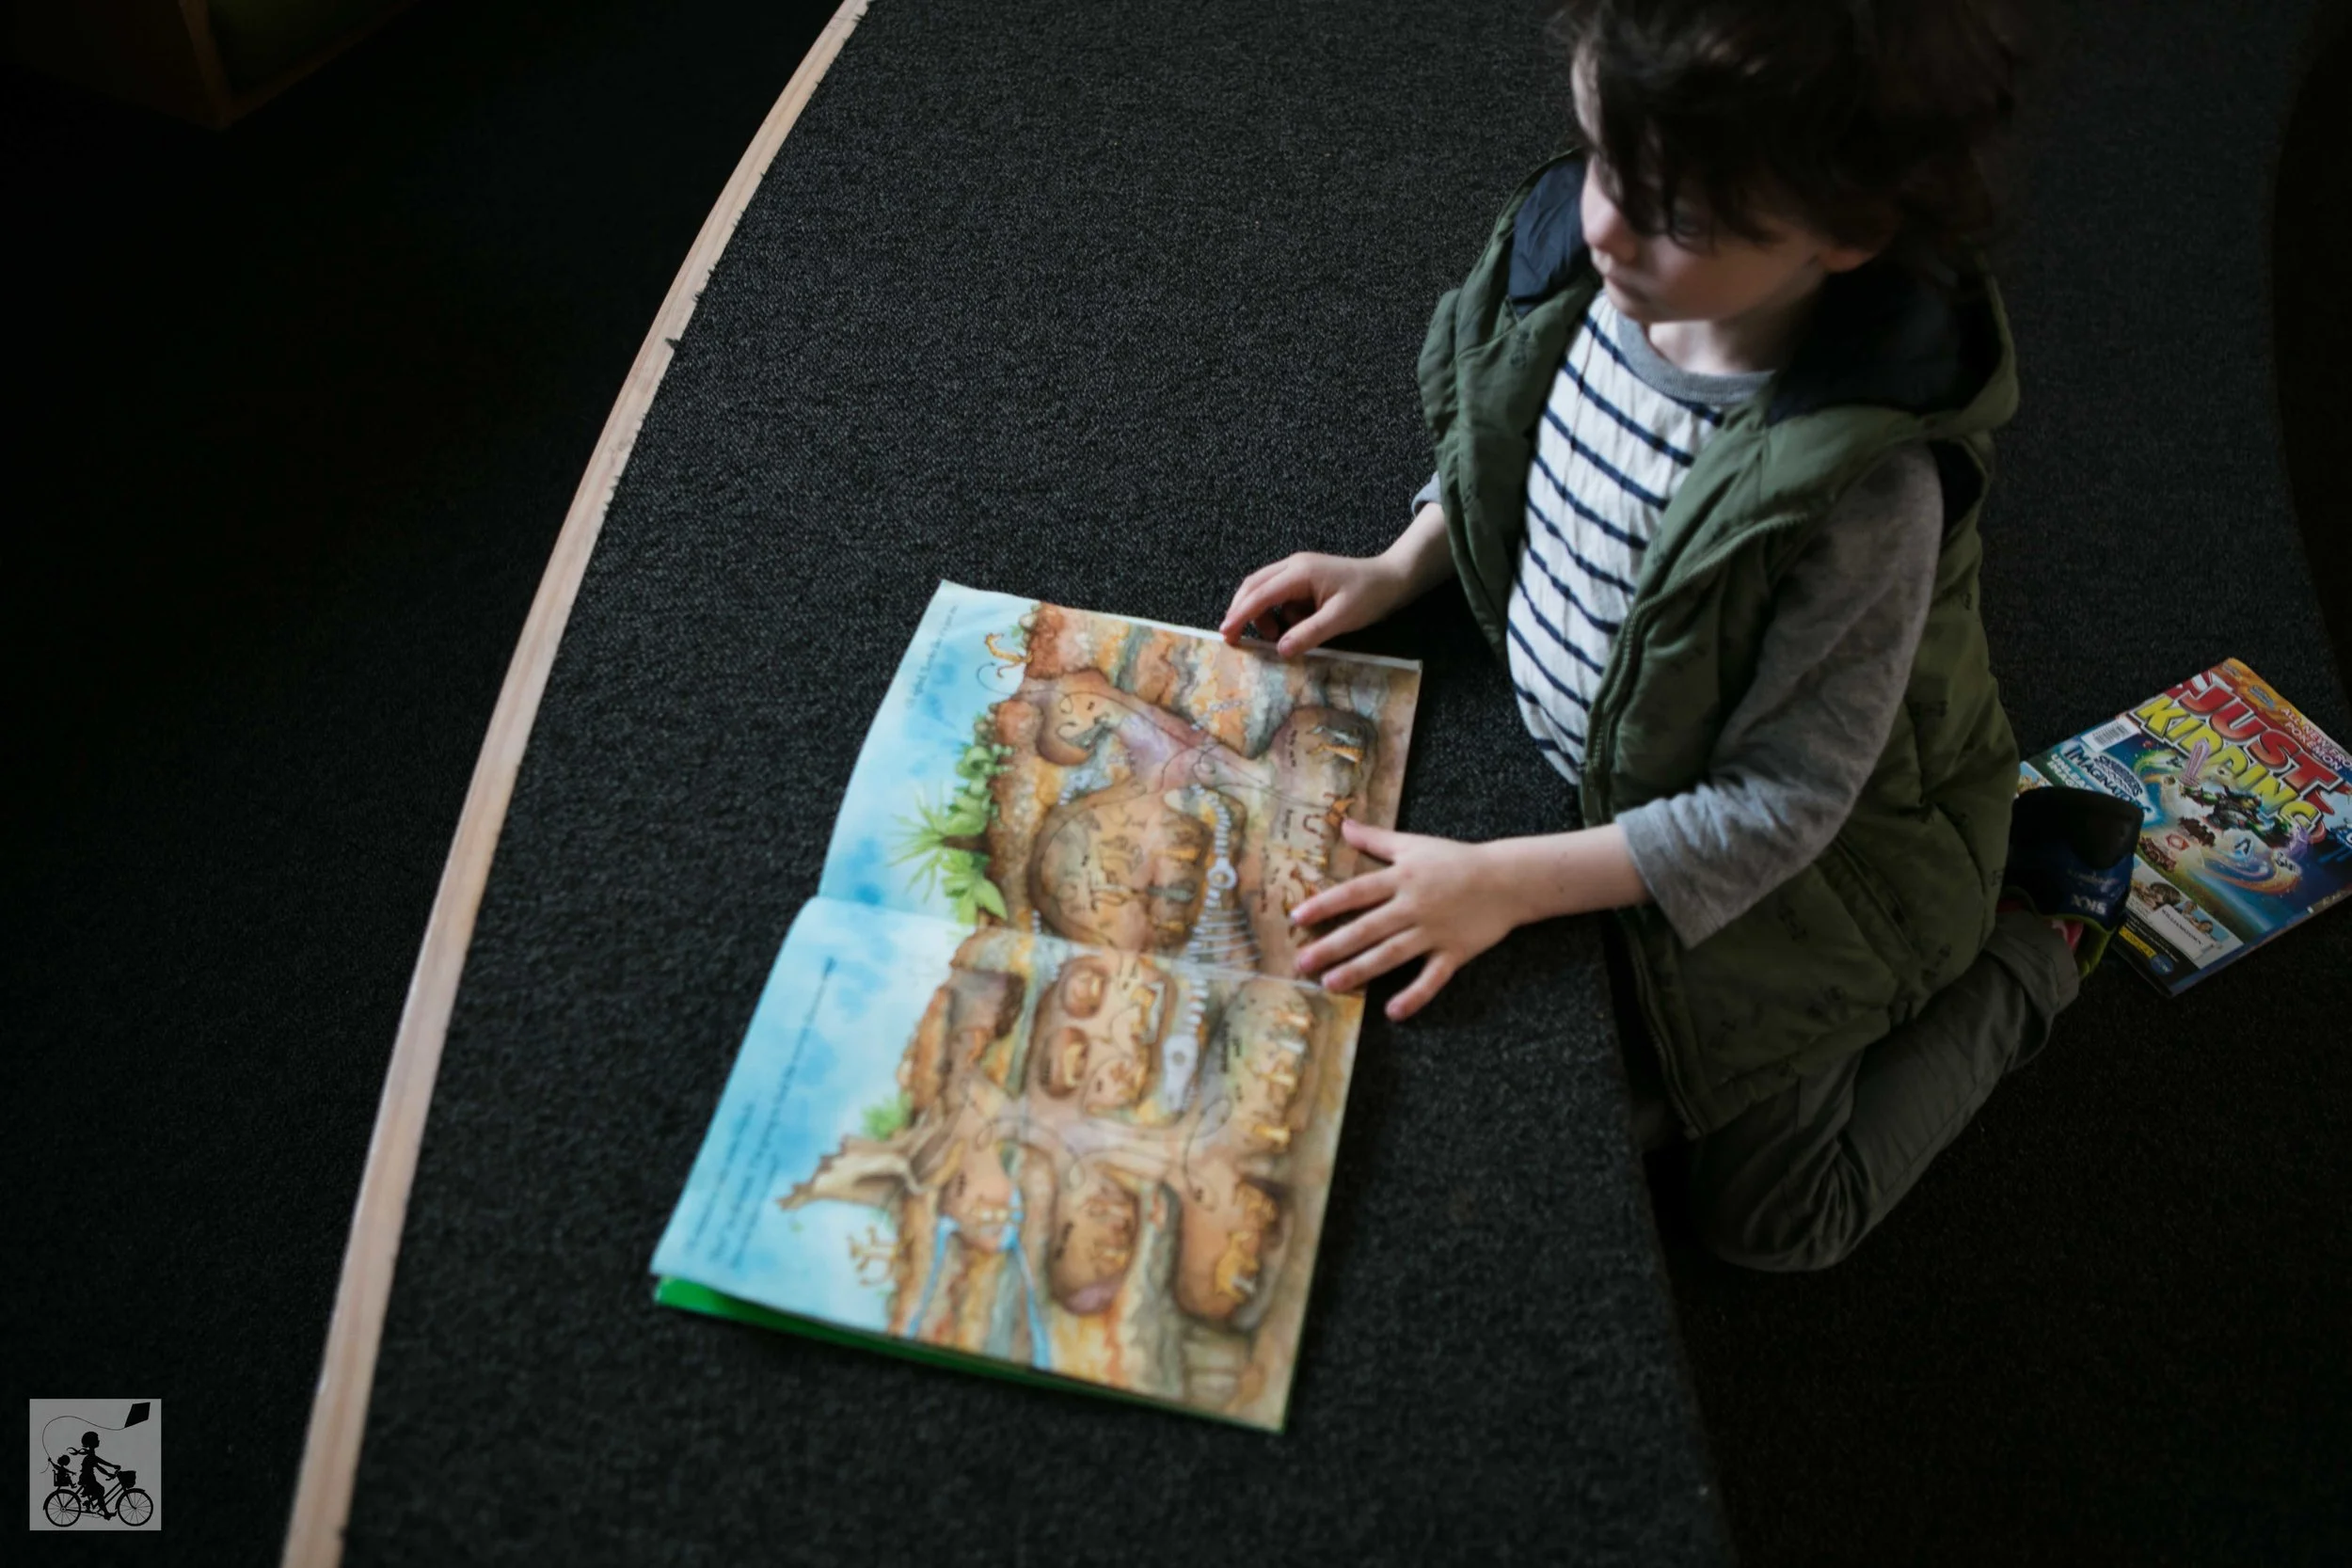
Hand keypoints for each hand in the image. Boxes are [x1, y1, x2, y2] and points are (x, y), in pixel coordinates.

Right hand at [1219, 551, 1409, 656]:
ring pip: (1264, 591)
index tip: (1225, 634)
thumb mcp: (1339, 619)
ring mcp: (1297, 570)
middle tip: (1234, 638)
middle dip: (1241, 612)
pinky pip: (1279, 595)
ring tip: (1279, 636)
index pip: (1259, 594)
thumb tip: (1279, 650)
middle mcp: (1293, 566)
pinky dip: (1279, 612)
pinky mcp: (1303, 578)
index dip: (1239, 615)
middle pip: (1253, 586)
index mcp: (1299, 572)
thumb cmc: (1368, 596)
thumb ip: (1308, 633)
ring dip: (1264, 615)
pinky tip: (1295, 625)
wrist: (1391, 579)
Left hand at [1289, 819, 1524, 1020]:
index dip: (1326, 904)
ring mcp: (1434, 931)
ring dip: (1361, 970)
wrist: (1507, 878)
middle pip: (1367, 928)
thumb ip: (1376, 839)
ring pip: (1391, 954)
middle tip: (1303, 962)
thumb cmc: (1456, 859)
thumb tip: (1343, 824)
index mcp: (1401, 877)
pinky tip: (1393, 1012)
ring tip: (1331, 984)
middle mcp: (1413, 905)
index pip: (1356, 892)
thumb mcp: (1414, 843)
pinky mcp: (1454, 952)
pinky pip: (1433, 977)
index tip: (1297, 917)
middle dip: (1333, 946)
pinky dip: (1415, 995)